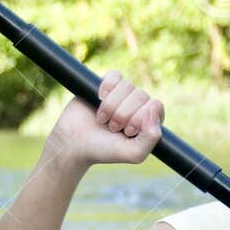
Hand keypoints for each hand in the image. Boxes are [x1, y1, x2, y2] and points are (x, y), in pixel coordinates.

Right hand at [45, 70, 164, 170]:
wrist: (73, 142)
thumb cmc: (105, 150)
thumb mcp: (134, 153)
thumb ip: (152, 137)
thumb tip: (154, 106)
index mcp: (149, 121)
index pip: (155, 107)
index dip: (140, 118)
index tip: (127, 132)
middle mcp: (138, 106)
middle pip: (141, 95)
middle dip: (124, 114)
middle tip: (112, 128)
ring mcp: (122, 95)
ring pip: (127, 85)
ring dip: (112, 105)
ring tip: (102, 119)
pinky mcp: (106, 85)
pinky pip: (115, 75)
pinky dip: (107, 87)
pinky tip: (98, 98)